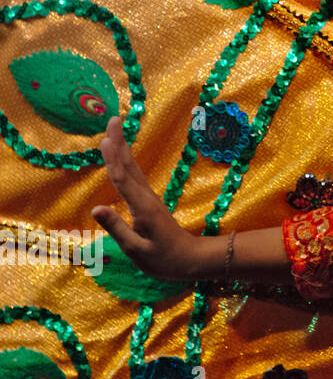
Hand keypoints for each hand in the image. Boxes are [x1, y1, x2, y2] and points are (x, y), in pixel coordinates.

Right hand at [92, 115, 209, 280]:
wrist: (190, 259)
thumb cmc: (163, 259)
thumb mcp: (136, 250)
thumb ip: (117, 228)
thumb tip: (96, 209)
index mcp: (143, 208)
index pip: (123, 179)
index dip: (113, 159)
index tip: (107, 139)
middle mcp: (146, 198)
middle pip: (129, 166)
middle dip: (120, 142)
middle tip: (113, 119)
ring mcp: (148, 199)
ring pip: (132, 169)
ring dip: (123, 149)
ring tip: (115, 131)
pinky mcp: (148, 202)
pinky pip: (134, 178)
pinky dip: (125, 163)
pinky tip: (122, 158)